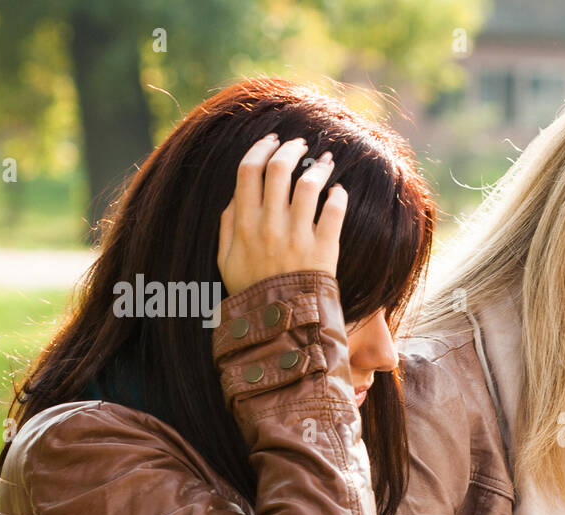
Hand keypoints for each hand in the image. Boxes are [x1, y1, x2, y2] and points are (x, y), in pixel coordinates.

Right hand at [218, 133, 346, 296]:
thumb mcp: (226, 261)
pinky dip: (337, 195)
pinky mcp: (324, 249)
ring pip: (308, 185)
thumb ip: (227, 226)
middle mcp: (269, 226)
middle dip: (291, 150)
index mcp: (243, 224)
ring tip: (325, 162)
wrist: (281, 324)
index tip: (272, 140)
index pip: (248, 171)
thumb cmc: (253, 292)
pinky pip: (333, 210)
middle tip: (301, 145)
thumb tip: (236, 195)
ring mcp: (297, 237)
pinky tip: (338, 191)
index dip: (261, 148)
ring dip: (318, 167)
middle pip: (279, 170)